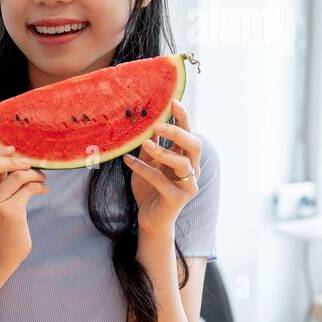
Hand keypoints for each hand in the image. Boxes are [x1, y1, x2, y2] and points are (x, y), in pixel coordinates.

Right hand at [0, 145, 47, 266]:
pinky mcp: (9, 213)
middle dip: (12, 160)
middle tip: (28, 164)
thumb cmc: (0, 221)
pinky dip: (39, 185)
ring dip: (34, 174)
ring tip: (41, 178)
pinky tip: (44, 189)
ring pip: (16, 176)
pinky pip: (28, 188)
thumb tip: (8, 150)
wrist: (2, 252)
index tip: (11, 151)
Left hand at [122, 98, 201, 236]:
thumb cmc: (149, 189)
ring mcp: (188, 185)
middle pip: (193, 145)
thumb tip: (145, 125)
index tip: (172, 101)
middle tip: (158, 124)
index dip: (183, 118)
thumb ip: (150, 148)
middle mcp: (192, 170)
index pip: (188, 133)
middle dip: (178, 131)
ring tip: (145, 142)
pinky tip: (128, 160)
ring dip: (163, 151)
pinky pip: (161, 180)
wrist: (150, 220)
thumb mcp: (147, 164)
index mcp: (186, 158)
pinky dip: (143, 168)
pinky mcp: (177, 198)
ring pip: (182, 163)